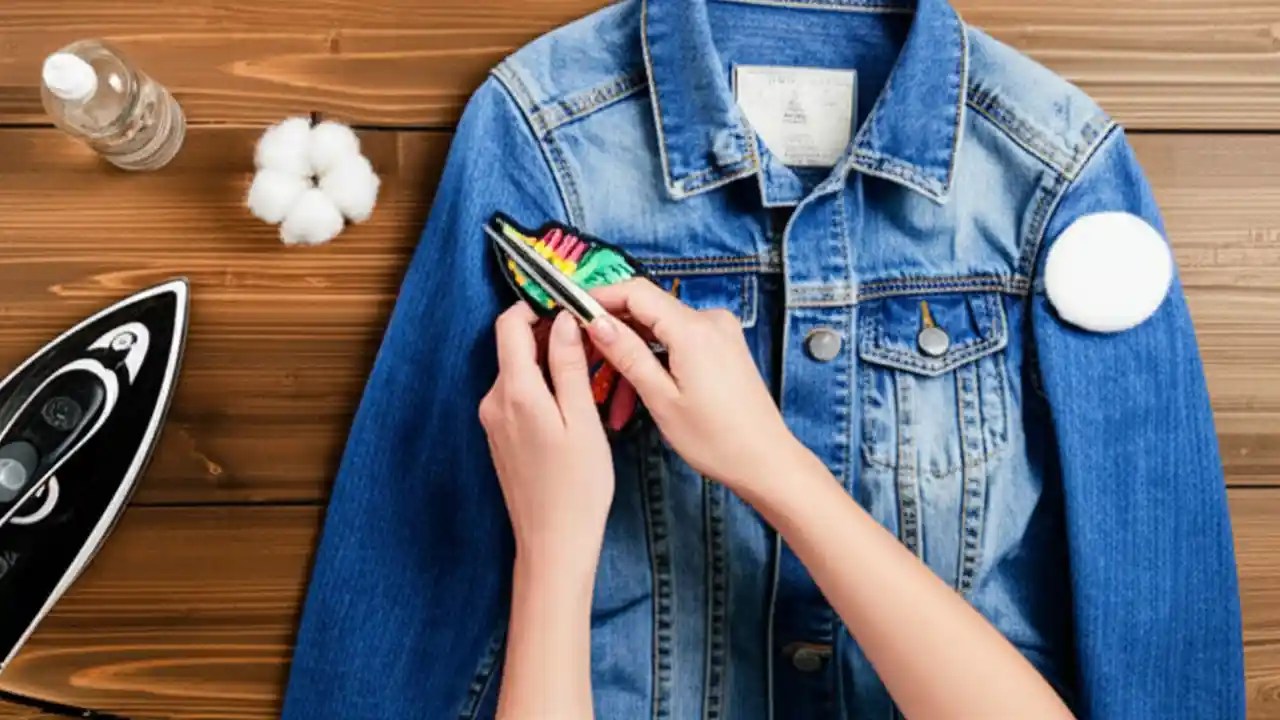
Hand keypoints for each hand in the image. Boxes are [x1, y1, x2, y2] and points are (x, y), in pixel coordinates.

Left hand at [480, 305, 614, 575]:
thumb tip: (564, 320)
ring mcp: (494, 421)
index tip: (568, 305)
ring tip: (589, 367)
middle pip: (513, 347)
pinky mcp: (500, 438)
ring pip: (518, 371)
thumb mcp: (583, 420)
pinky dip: (542, 386)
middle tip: (590, 336)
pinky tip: (572, 398)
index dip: (536, 306)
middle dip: (549, 333)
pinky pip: (518, 395)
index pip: (509, 325)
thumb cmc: (577, 487)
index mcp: (515, 392)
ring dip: (548, 361)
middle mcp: (495, 402)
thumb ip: (570, 366)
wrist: (553, 543)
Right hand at [586, 279, 803, 492]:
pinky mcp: (723, 346)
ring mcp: (719, 332)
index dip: (600, 297)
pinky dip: (656, 361)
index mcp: (694, 330)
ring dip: (633, 356)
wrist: (765, 460)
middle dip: (613, 333)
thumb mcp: (661, 399)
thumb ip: (627, 354)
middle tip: (583, 359)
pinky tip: (639, 391)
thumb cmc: (717, 439)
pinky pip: (678, 342)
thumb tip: (595, 321)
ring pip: (660, 331)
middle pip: (647, 310)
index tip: (571, 311)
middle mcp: (710, 321)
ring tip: (612, 396)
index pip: (636, 292)